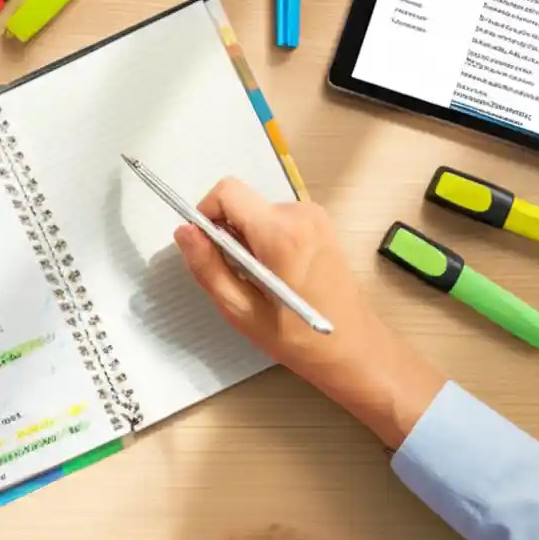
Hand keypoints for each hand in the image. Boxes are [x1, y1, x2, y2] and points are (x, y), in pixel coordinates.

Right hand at [173, 179, 445, 447]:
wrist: (354, 348)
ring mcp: (315, 216)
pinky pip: (277, 220)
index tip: (206, 247)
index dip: (206, 213)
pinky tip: (277, 275)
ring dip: (248, 241)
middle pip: (242, 204)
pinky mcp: (321, 224)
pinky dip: (266, 241)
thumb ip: (208, 267)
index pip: (227, 192)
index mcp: (279, 233)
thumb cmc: (298, 339)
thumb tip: (184, 232)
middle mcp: (300, 214)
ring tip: (261, 282)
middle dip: (228, 234)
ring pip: (258, 213)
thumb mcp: (241, 310)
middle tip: (237, 276)